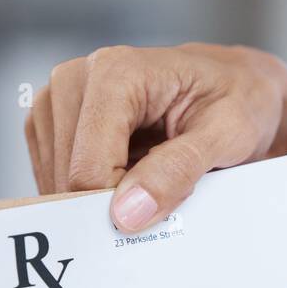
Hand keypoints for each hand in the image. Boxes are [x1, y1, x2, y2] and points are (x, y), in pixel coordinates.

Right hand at [24, 43, 286, 229]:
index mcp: (115, 73)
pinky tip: (126, 182)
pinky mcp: (51, 125)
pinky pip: (53, 180)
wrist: (233, 84)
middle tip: (160, 198)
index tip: (159, 214)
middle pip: (67, 178)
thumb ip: (178, 171)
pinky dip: (88, 195)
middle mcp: (75, 79)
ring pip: (55, 184)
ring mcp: (56, 102)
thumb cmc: (236, 101)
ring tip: (147, 182)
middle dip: (109, 205)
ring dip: (99, 201)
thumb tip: (126, 214)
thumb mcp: (228, 135)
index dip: (118, 208)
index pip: (89, 168)